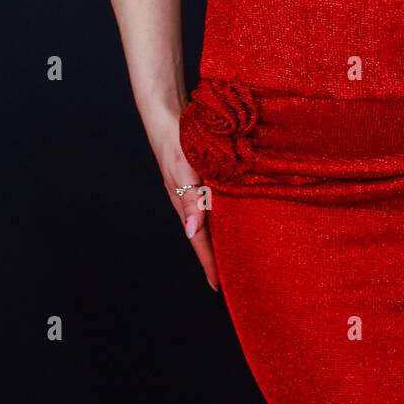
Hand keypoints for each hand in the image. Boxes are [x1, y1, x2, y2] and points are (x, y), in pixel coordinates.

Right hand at [153, 119, 219, 291]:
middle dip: (217, 256)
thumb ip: (189, 201)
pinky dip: (224, 214)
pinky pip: (214, 203)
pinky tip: (234, 214)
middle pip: (206, 236)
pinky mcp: (201, 177)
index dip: (209, 264)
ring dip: (221, 236)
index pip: (199, 242)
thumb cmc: (175, 143)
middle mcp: (190, 200)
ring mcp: (195, 189)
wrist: (167, 116)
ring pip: (211, 220)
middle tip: (234, 276)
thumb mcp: (184, 172)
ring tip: (236, 252)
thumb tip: (192, 232)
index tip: (219, 287)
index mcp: (185, 204)